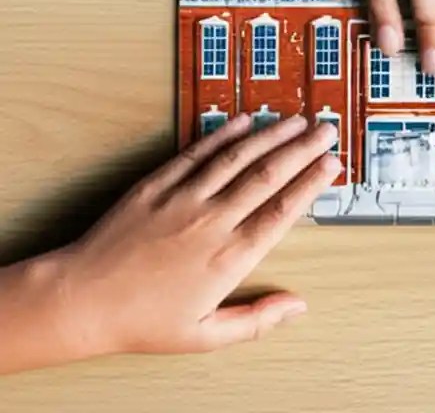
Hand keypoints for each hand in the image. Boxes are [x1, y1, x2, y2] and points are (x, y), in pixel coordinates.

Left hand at [41, 115, 337, 358]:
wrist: (79, 301)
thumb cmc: (140, 322)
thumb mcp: (204, 336)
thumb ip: (256, 321)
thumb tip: (297, 306)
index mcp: (229, 258)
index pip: (283, 211)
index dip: (311, 183)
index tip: (332, 165)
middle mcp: (211, 222)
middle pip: (269, 176)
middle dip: (303, 149)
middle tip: (327, 131)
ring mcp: (183, 199)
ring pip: (237, 158)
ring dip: (271, 135)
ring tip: (296, 121)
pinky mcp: (155, 187)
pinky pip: (196, 153)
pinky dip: (222, 135)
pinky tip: (243, 122)